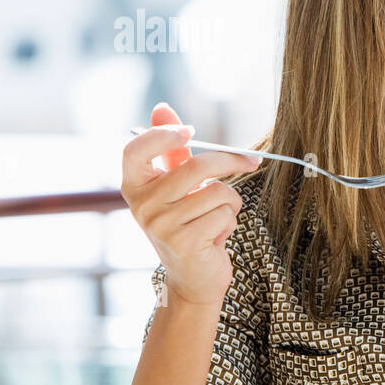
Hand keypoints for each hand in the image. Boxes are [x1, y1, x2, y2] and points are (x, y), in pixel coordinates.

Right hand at [120, 103, 259, 306]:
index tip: (189, 130)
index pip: (135, 150)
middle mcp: (142, 205)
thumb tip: (161, 107)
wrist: (192, 276)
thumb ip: (171, 150)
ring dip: (230, 203)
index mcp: (134, 186)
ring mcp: (161, 225)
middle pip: (196, 166)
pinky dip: (230, 222)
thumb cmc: (186, 224)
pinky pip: (225, 214)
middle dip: (231, 162)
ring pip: (218, 192)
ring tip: (217, 217)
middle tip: (251, 161)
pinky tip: (216, 236)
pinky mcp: (184, 242)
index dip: (162, 135)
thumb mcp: (176, 186)